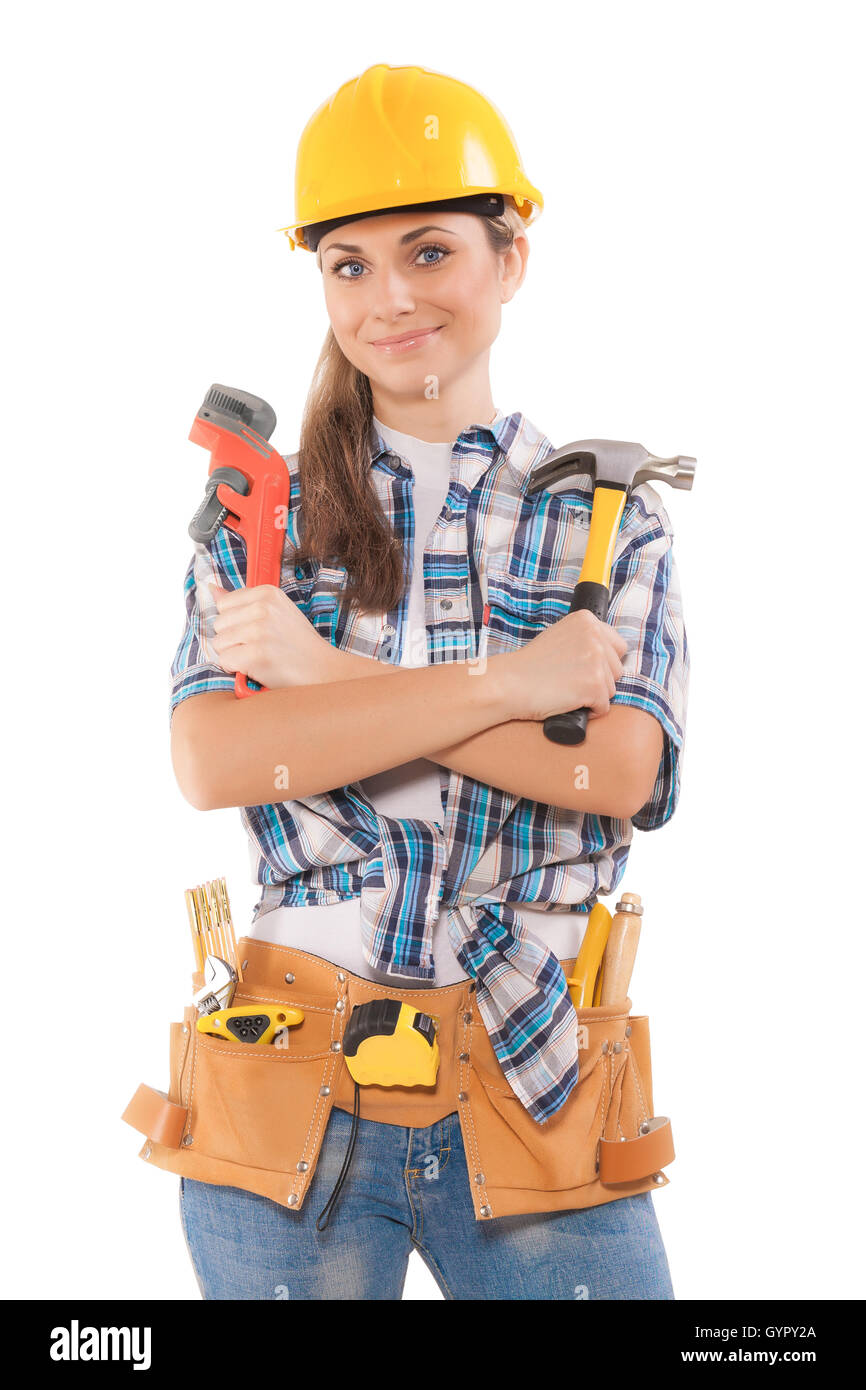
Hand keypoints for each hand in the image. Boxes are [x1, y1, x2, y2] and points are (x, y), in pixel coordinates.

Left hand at [209, 583, 345, 688]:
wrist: (323, 669)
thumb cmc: (298, 643)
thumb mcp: (276, 612)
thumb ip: (243, 601)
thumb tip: (211, 588)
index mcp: (268, 592)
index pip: (224, 604)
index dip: (235, 622)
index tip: (256, 630)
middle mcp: (263, 608)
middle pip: (218, 624)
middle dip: (233, 639)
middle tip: (258, 646)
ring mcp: (259, 631)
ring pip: (219, 643)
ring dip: (234, 655)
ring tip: (258, 657)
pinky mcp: (256, 654)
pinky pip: (225, 661)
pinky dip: (236, 669)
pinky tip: (256, 667)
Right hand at [499, 610, 627, 722]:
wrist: (510, 682)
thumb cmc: (530, 665)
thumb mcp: (560, 636)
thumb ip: (584, 638)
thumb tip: (606, 654)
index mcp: (587, 620)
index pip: (618, 646)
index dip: (603, 662)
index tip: (584, 668)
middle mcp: (595, 636)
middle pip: (617, 669)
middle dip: (599, 679)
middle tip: (571, 680)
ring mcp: (597, 660)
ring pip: (611, 689)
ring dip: (593, 695)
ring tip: (567, 689)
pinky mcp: (595, 685)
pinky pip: (604, 707)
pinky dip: (589, 711)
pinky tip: (570, 702)